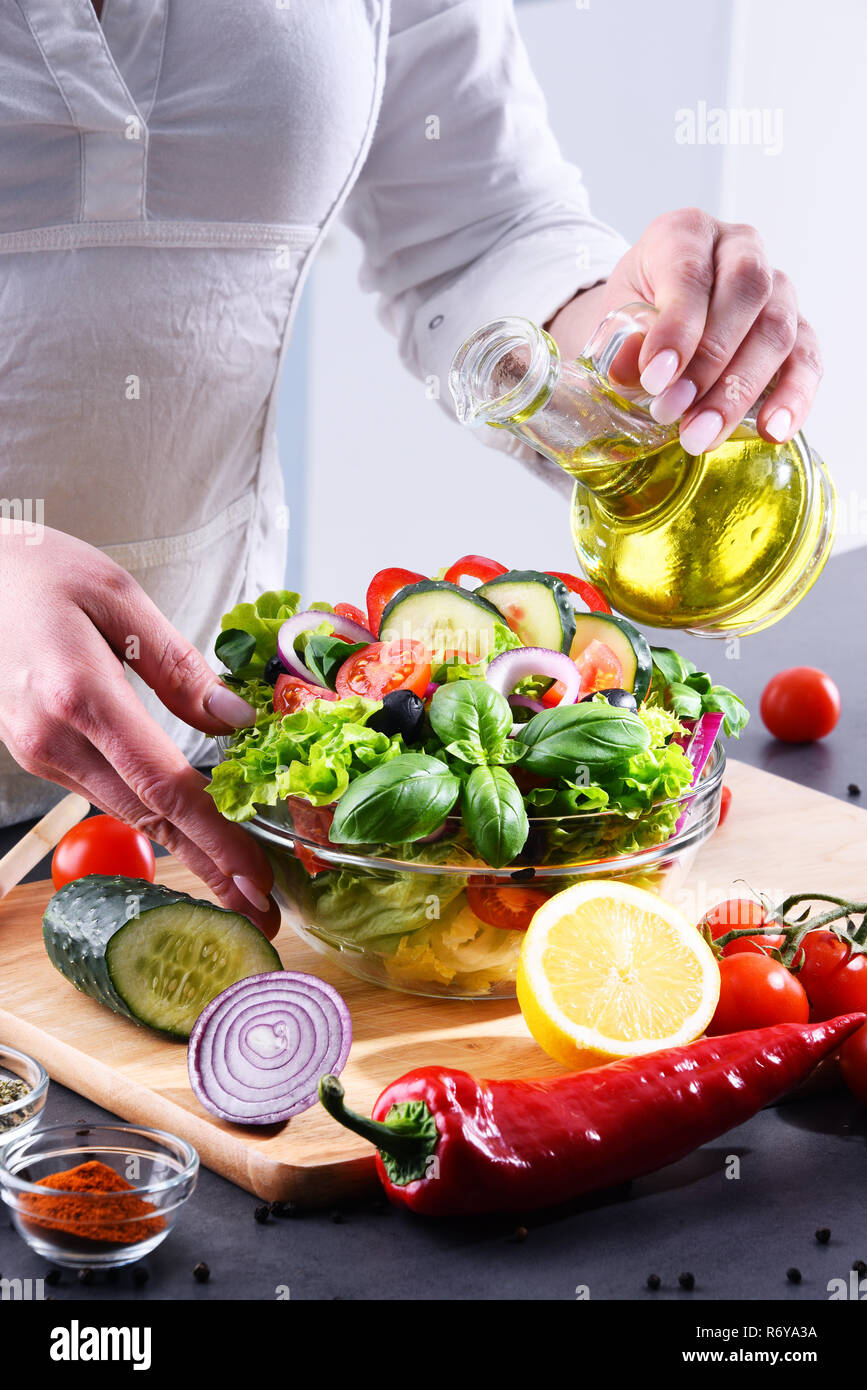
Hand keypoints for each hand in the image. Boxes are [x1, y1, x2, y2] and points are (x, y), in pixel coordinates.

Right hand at [0, 525, 279, 936]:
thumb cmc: (39, 572)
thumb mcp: (119, 598)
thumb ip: (178, 666)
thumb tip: (234, 720)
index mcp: (80, 696)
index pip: (163, 786)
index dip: (215, 839)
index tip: (257, 879)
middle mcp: (55, 740)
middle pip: (149, 818)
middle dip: (211, 868)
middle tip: (262, 912)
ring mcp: (40, 753)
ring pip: (128, 811)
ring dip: (188, 849)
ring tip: (239, 883)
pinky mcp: (37, 754)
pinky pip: (108, 793)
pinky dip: (155, 818)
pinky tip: (192, 833)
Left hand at [548, 208, 821, 453]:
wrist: (653, 320)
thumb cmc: (634, 313)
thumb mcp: (614, 320)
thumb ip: (620, 343)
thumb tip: (629, 369)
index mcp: (686, 233)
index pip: (691, 273)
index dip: (676, 329)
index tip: (655, 379)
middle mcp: (740, 249)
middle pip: (746, 294)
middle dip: (708, 363)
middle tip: (673, 414)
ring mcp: (776, 288)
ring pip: (778, 331)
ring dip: (739, 391)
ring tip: (703, 435)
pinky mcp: (798, 328)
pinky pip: (807, 360)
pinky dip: (793, 397)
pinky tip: (773, 431)